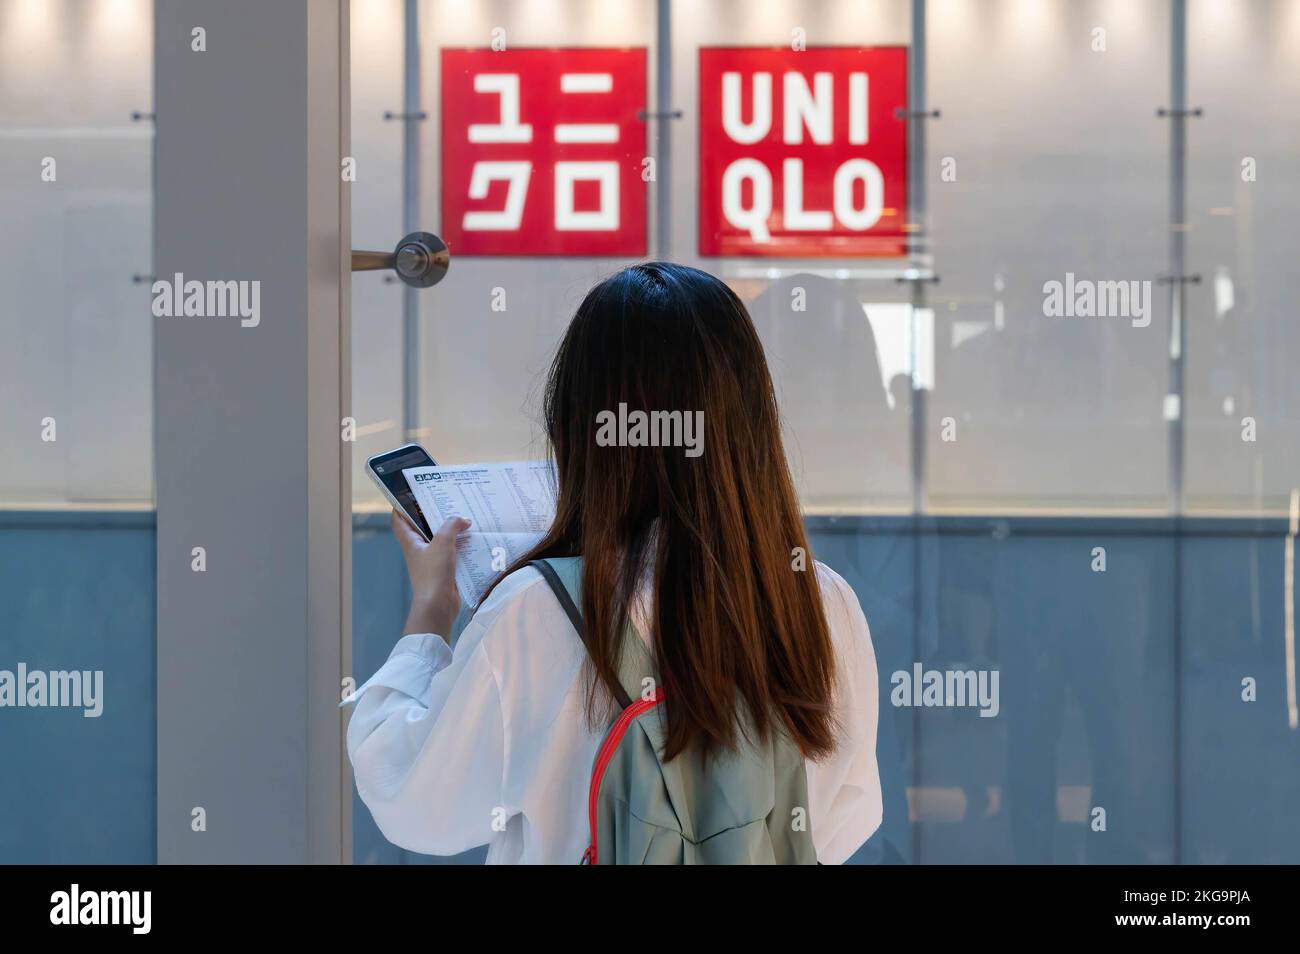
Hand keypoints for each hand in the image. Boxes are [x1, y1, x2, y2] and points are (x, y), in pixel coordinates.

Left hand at [391, 510, 470, 638]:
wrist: (438, 605)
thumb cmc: (433, 574)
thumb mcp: (442, 543)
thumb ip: (452, 526)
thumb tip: (463, 520)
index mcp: (410, 542)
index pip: (399, 520)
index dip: (402, 506)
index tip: (413, 495)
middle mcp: (418, 550)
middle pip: (422, 528)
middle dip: (434, 516)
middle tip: (448, 503)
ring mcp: (430, 561)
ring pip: (439, 540)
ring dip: (450, 531)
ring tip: (464, 519)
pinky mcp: (443, 570)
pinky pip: (451, 553)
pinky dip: (460, 546)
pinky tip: (472, 541)